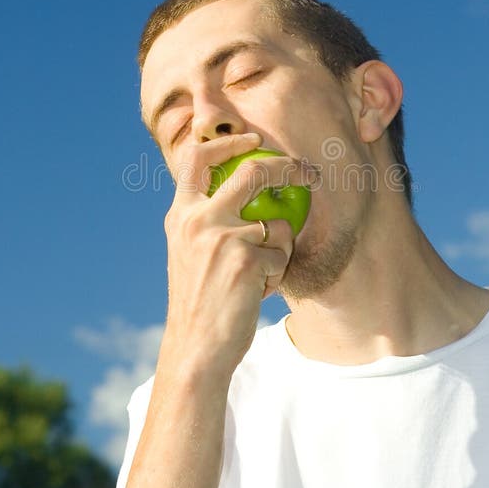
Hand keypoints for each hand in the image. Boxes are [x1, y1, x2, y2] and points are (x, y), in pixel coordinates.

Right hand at [160, 133, 316, 377]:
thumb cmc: (200, 302)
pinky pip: (281, 255)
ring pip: (277, 224)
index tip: (253, 139)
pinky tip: (255, 293)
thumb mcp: (190, 253)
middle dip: (287, 167)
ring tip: (259, 277)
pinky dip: (277, 274)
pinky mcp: (245, 259)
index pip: (197, 158)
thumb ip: (208, 221)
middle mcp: (197, 219)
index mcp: (181, 215)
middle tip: (307, 172)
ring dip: (280, 250)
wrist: (196, 347)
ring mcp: (221, 237)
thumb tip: (246, 194)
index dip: (228, 141)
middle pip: (252, 171)